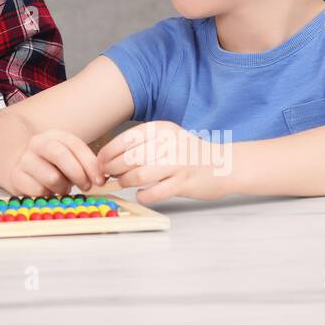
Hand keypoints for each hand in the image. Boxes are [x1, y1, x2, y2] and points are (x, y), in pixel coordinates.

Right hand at [6, 129, 103, 196]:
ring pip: (51, 177)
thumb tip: (101, 178)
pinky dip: (47, 195)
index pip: (75, 145)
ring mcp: (24, 159)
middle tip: (86, 186)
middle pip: (61, 155)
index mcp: (54, 135)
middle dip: (78, 174)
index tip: (100, 180)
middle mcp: (37, 143)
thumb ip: (84, 165)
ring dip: (62, 187)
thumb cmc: (50, 165)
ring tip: (62, 187)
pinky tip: (47, 191)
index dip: (90, 164)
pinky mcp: (16, 176)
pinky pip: (39, 191)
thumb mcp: (68, 158)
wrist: (18, 167)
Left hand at [98, 121, 229, 203]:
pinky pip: (156, 192)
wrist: (224, 164)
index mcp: (162, 129)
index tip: (100, 161)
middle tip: (106, 174)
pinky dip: (143, 195)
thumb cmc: (188, 152)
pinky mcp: (184, 183)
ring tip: (122, 183)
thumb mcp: (167, 137)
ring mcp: (178, 164)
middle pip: (130, 158)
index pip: (126, 139)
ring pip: (140, 175)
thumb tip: (110, 156)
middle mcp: (169, 143)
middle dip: (112, 168)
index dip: (108, 151)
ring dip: (125, 181)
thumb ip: (143, 143)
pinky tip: (141, 194)